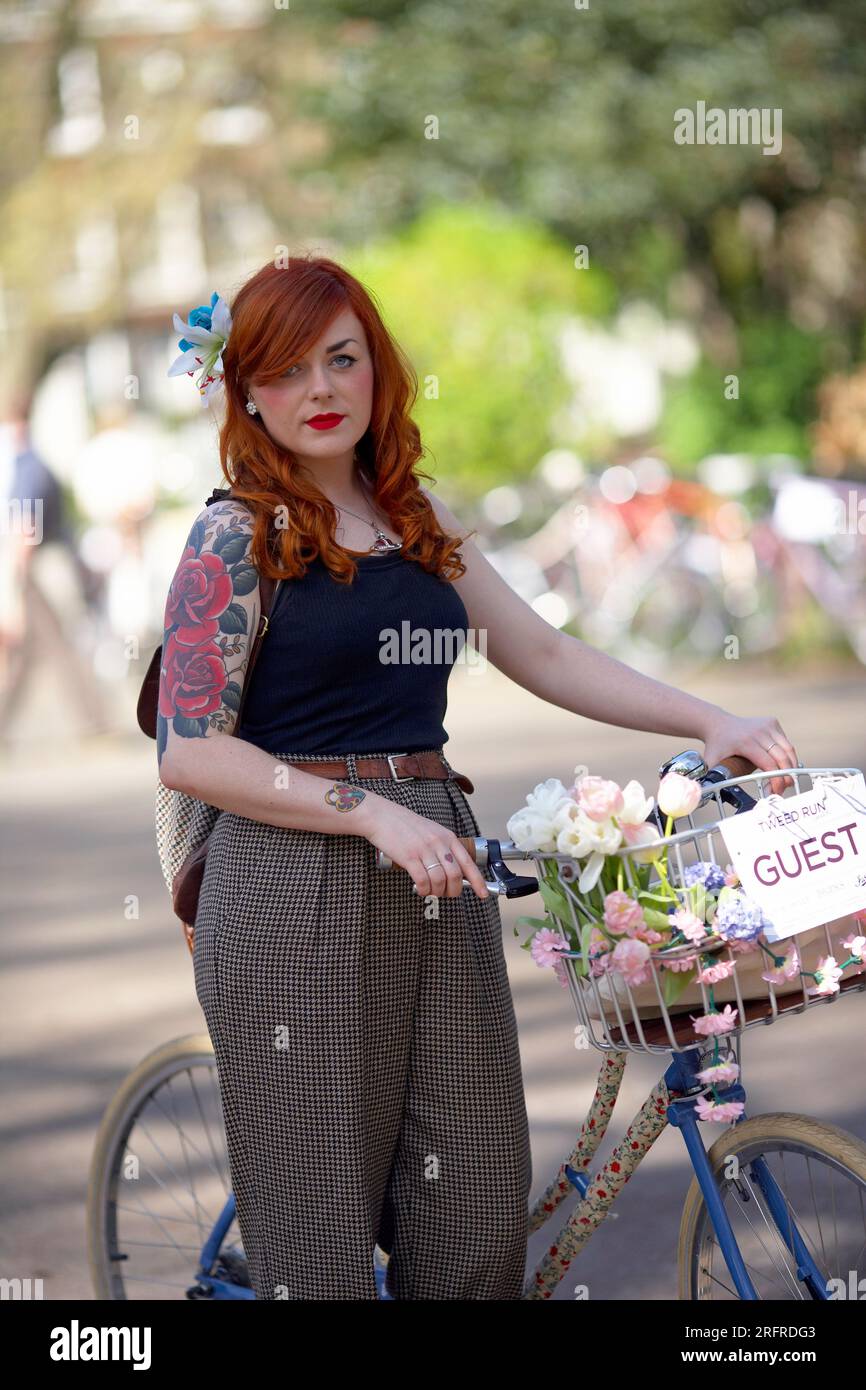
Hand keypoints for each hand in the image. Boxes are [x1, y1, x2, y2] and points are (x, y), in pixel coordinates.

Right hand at [359, 798, 489, 899]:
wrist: (381, 816)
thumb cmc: (405, 825)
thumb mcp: (431, 832)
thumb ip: (443, 848)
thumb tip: (453, 872)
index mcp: (447, 837)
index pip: (468, 862)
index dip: (478, 881)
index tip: (483, 894)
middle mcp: (438, 843)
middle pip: (455, 875)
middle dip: (453, 891)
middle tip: (446, 894)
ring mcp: (424, 850)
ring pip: (440, 880)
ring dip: (436, 892)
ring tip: (430, 891)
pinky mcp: (409, 857)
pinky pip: (422, 880)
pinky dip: (424, 889)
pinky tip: (420, 889)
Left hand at [700, 710, 798, 795]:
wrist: (717, 724)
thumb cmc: (716, 746)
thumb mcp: (711, 762)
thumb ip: (710, 779)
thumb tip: (707, 795)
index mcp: (746, 742)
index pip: (768, 764)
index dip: (776, 780)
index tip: (775, 792)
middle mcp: (759, 731)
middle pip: (782, 758)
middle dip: (786, 776)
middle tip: (783, 790)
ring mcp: (767, 725)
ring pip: (788, 749)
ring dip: (791, 767)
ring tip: (787, 780)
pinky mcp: (772, 722)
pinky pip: (786, 743)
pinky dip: (788, 756)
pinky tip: (784, 767)